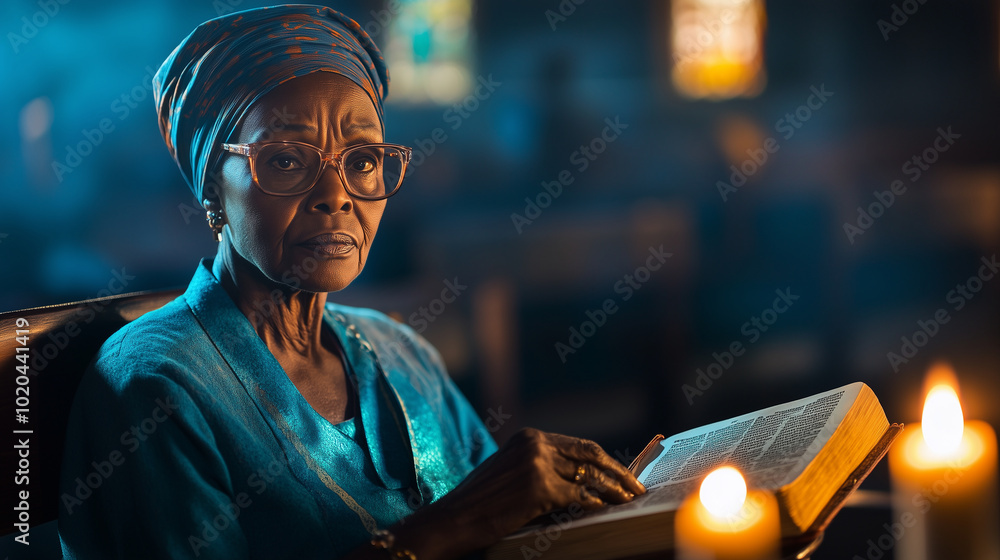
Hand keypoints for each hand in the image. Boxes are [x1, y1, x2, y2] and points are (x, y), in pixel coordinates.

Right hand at [401, 427, 646, 556]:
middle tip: (636, 487)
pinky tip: (607, 510)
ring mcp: (538, 463)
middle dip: (618, 471)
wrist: (454, 518)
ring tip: (628, 501)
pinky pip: (579, 496)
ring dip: (613, 490)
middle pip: (590, 455)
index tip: (621, 472)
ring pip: (589, 476)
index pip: (579, 445)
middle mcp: (535, 443)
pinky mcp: (540, 487)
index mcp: (529, 437)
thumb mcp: (511, 473)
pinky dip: (596, 504)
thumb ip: (541, 468)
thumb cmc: (481, 503)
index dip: (604, 460)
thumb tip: (582, 481)